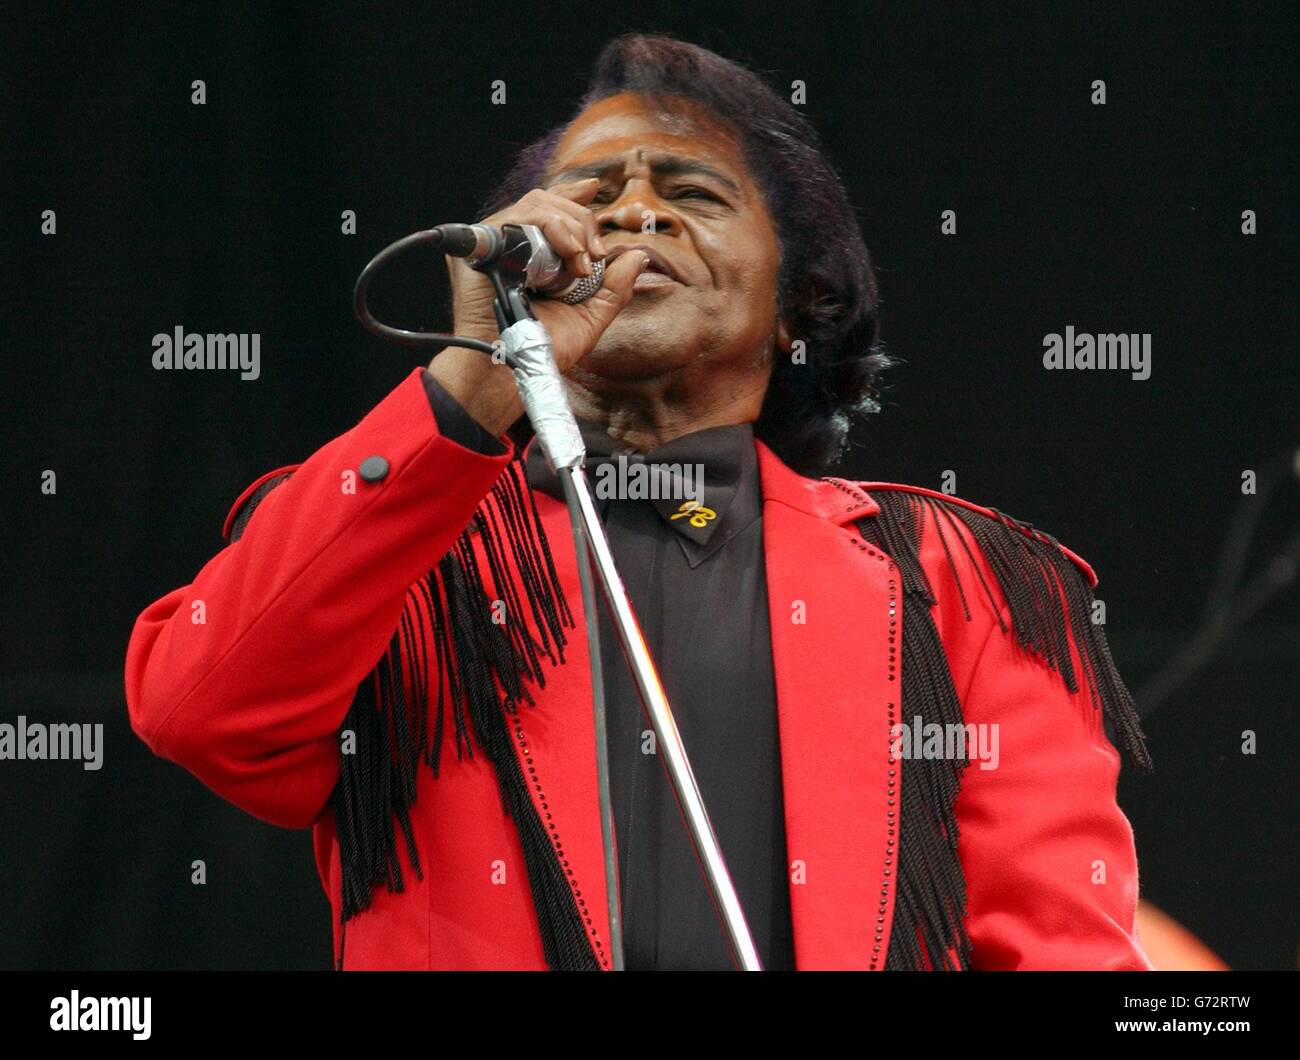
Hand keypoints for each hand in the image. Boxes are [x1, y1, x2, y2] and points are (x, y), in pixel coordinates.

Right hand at [428, 179, 648, 437]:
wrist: (514, 368)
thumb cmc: (545, 350)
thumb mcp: (590, 317)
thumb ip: (615, 287)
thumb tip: (639, 256)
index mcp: (532, 256)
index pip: (551, 211)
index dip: (572, 195)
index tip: (594, 190)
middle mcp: (511, 245)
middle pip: (550, 203)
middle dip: (583, 223)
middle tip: (595, 259)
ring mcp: (494, 243)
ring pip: (539, 204)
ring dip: (571, 229)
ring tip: (582, 265)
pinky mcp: (481, 246)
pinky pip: (521, 216)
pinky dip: (552, 229)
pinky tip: (569, 257)